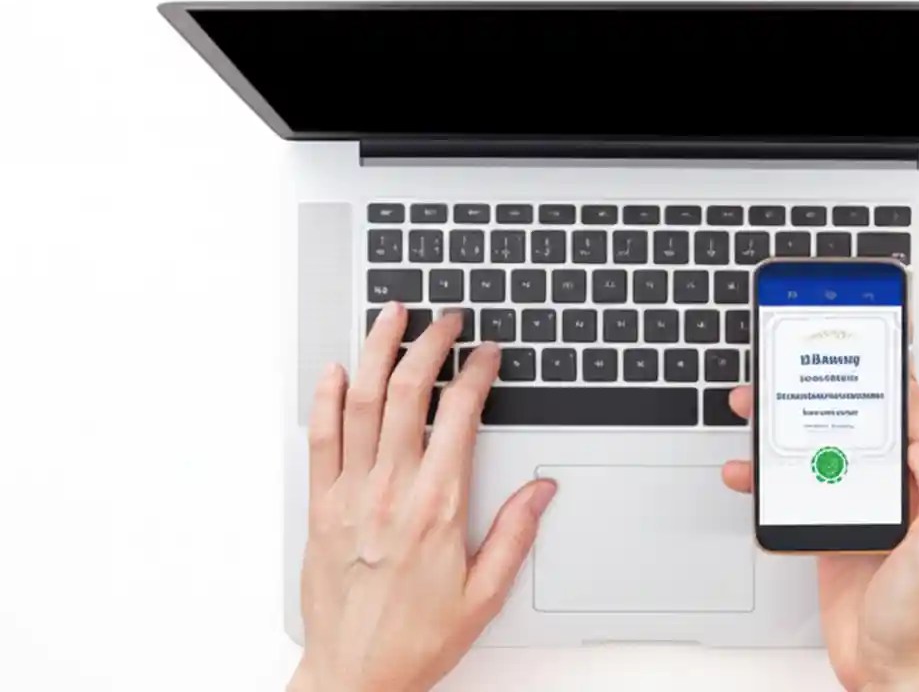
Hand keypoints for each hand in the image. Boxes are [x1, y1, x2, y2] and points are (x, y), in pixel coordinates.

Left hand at [289, 303, 556, 691]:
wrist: (354, 674)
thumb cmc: (416, 639)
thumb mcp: (485, 594)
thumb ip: (516, 533)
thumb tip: (542, 489)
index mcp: (439, 506)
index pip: (460, 414)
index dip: (477, 372)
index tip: (487, 354)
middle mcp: (393, 490)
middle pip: (408, 392)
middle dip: (430, 343)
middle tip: (445, 320)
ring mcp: (351, 494)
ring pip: (362, 402)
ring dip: (377, 351)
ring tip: (391, 317)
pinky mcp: (321, 505)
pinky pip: (321, 438)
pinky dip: (328, 398)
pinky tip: (337, 372)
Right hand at [722, 382, 918, 691]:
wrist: (890, 667)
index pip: (914, 418)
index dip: (891, 382)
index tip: (864, 353)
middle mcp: (901, 492)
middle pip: (858, 426)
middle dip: (823, 396)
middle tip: (790, 375)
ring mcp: (863, 509)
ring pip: (821, 452)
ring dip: (786, 432)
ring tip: (756, 411)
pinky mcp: (832, 528)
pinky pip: (798, 491)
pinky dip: (769, 480)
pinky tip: (748, 474)